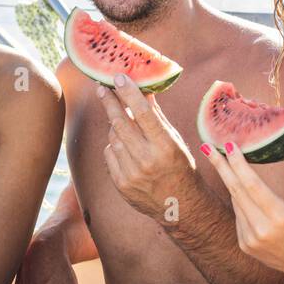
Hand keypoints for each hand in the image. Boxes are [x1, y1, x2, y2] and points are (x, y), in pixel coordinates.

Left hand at [96, 73, 197, 220]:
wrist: (179, 206)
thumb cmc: (180, 167)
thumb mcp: (175, 140)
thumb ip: (156, 116)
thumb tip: (143, 90)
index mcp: (165, 146)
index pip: (143, 113)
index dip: (129, 93)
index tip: (119, 77)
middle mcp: (147, 160)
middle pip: (121, 123)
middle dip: (110, 102)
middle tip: (102, 88)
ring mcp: (131, 174)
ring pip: (113, 137)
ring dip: (114, 124)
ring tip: (120, 119)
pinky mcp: (120, 184)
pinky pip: (110, 154)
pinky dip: (114, 145)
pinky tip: (122, 143)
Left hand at [200, 140, 283, 280]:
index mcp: (280, 216)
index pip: (252, 185)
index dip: (238, 164)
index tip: (229, 145)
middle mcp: (262, 229)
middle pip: (236, 191)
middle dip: (220, 167)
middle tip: (207, 147)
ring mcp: (250, 240)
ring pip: (235, 202)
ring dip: (231, 182)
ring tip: (227, 163)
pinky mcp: (244, 245)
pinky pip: (237, 215)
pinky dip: (240, 202)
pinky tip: (245, 195)